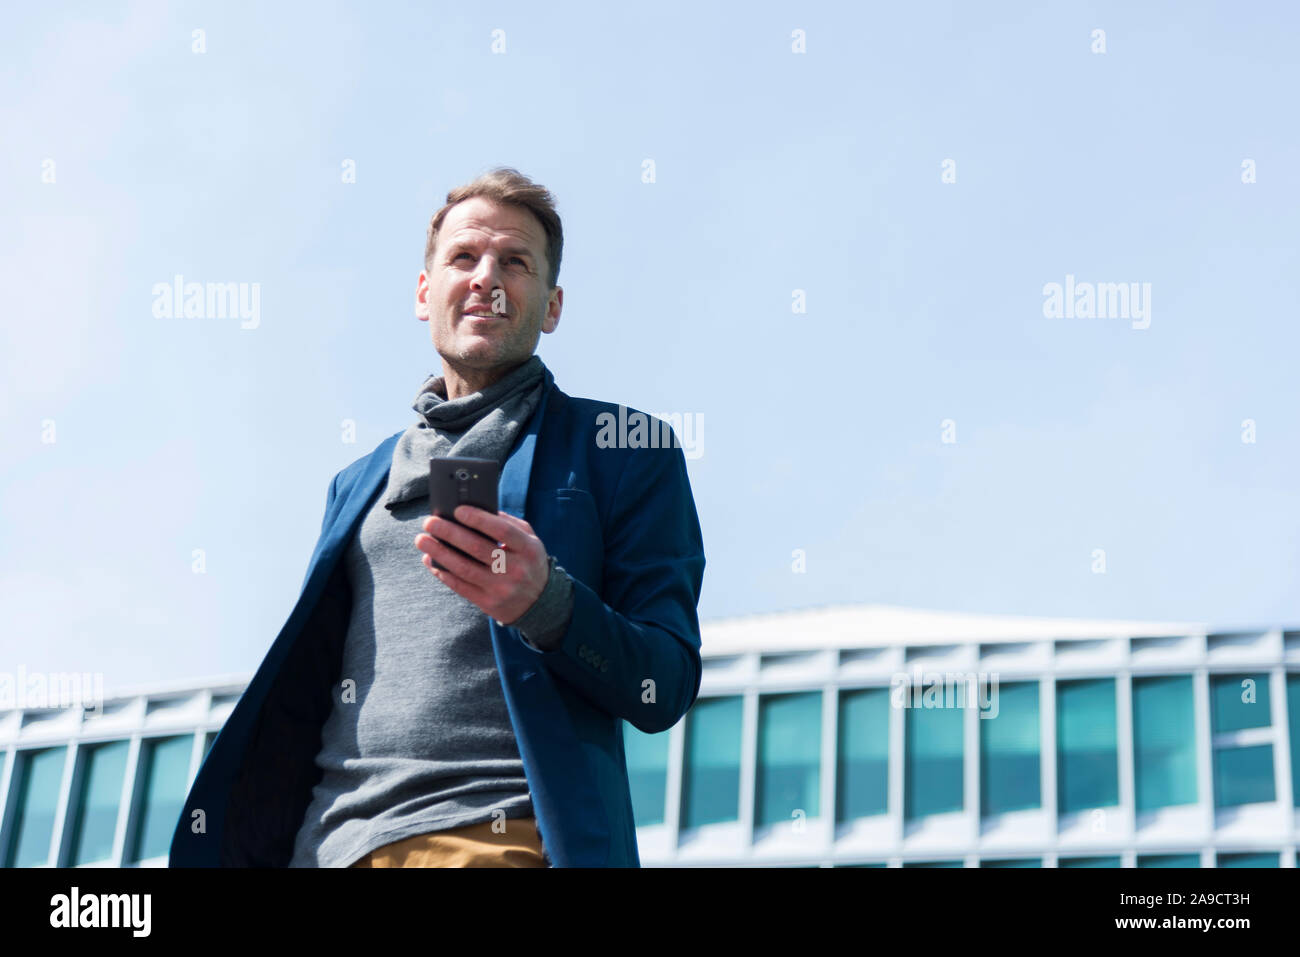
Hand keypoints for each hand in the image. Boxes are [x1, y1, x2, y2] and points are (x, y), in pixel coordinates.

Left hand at [414, 506, 549, 625]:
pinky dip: (442, 573)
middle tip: (429, 522)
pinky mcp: (488, 603)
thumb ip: (508, 524)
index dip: (479, 520)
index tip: (457, 510)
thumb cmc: (528, 562)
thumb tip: (476, 509)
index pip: (502, 531)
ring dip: (439, 553)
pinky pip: (460, 586)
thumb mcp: (529, 541)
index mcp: (528, 549)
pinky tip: (430, 560)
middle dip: (450, 533)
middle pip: (478, 548)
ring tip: (422, 540)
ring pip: (464, 569)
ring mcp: (501, 588)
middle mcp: (516, 569)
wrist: (540, 603)